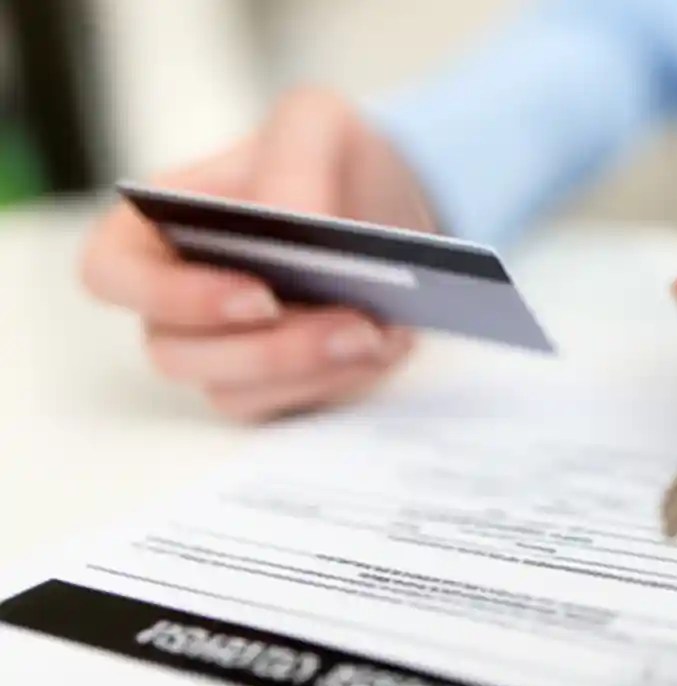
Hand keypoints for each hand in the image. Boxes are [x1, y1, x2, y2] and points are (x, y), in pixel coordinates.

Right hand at [81, 89, 432, 420]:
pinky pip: (288, 404)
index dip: (171, 297)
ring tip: (380, 333)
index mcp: (152, 229)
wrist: (397, 201)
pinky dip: (342, 380)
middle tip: (351, 324)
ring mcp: (222, 349)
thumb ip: (293, 162)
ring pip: (235, 392)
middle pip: (178, 354)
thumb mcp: (316, 122)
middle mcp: (174, 301)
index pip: (111, 276)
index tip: (257, 294)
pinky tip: (392, 342)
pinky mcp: (276, 383)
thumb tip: (292, 223)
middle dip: (269, 348)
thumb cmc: (330, 157)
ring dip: (311, 371)